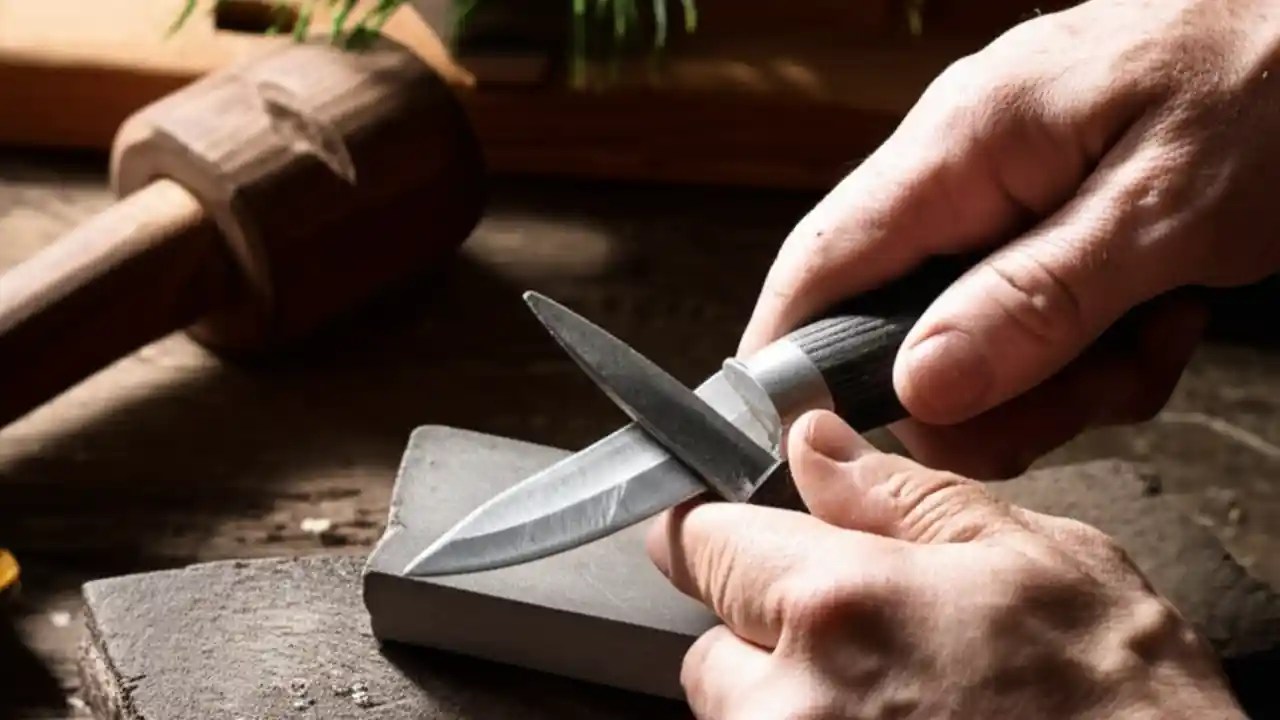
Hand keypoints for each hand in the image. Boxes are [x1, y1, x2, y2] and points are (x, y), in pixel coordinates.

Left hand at [646, 410, 1244, 719]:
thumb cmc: (1126, 705)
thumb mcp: (1040, 559)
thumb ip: (903, 498)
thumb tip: (814, 445)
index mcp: (840, 603)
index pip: (701, 543)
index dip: (716, 534)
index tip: (729, 540)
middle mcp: (790, 706)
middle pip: (709, 649)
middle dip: (764, 636)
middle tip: (863, 643)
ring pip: (743, 719)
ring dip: (792, 705)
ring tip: (901, 702)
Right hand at [739, 0, 1279, 477]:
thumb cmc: (1277, 77)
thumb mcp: (1165, 212)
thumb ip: (1038, 301)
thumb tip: (919, 385)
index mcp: (965, 142)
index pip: (822, 261)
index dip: (789, 356)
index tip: (794, 438)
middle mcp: (966, 163)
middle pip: (900, 320)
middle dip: (982, 391)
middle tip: (1066, 408)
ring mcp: (1006, 188)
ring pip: (970, 333)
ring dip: (1055, 374)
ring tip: (1144, 345)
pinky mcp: (1048, 213)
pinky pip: (1027, 313)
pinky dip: (1090, 349)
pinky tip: (1158, 320)